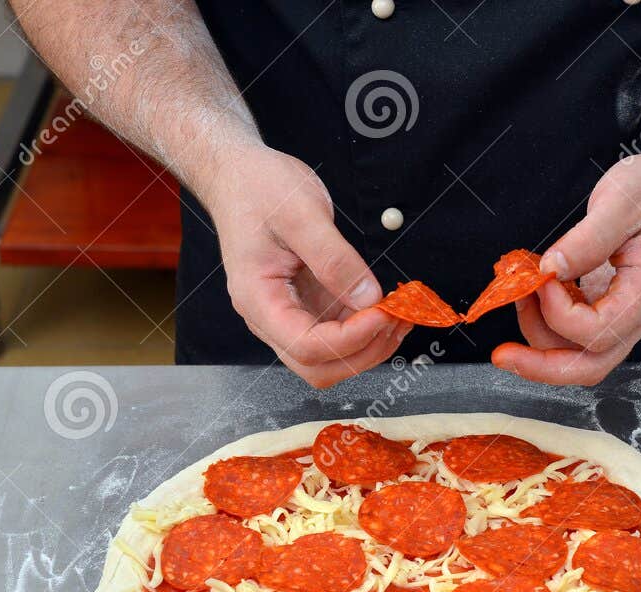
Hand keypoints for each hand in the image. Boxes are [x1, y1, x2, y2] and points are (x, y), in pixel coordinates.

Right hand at [201, 146, 408, 387]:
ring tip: (400, 313)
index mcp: (258, 299)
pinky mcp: (307, 306)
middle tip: (398, 318)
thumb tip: (368, 298)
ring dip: (370, 345)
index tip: (383, 312)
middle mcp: (270, 317)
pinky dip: (368, 329)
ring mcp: (289, 314)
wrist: (239, 175)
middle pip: (318, 367)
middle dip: (364, 351)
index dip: (350, 339)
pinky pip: (339, 334)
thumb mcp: (301, 213)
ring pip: (331, 358)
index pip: (305, 346)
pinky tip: (389, 307)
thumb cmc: (258, 188)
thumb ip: (335, 258)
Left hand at [491, 153, 640, 385]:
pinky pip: (573, 335)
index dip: (560, 313)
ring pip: (576, 355)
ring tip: (521, 293)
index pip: (599, 332)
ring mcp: (621, 317)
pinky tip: (534, 293)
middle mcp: (636, 316)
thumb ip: (588, 238)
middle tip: (502, 354)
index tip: (542, 277)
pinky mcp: (606, 309)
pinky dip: (545, 322)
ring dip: (538, 335)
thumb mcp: (622, 200)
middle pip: (590, 366)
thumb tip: (552, 268)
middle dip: (541, 366)